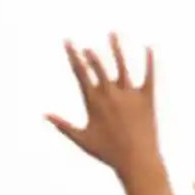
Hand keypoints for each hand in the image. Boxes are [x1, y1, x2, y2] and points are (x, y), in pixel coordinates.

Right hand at [47, 33, 160, 181]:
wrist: (136, 160)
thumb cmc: (107, 153)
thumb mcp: (81, 139)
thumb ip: (63, 125)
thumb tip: (45, 115)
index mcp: (93, 102)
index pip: (81, 73)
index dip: (73, 56)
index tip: (69, 43)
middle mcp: (111, 94)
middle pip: (98, 66)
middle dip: (89, 53)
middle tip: (83, 44)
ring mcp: (129, 94)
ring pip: (122, 65)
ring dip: (116, 49)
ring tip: (112, 34)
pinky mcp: (147, 98)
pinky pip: (149, 75)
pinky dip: (149, 61)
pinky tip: (149, 48)